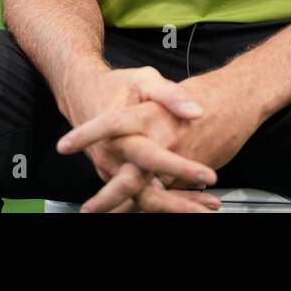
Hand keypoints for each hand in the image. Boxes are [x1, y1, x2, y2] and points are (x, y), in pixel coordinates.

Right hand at [56, 63, 219, 208]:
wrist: (83, 94)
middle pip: (143, 193)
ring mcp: (113, 173)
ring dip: (176, 206)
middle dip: (176, 205)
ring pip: (145, 200)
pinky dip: (169, 201)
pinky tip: (195, 202)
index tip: (206, 175)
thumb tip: (196, 111)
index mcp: (119, 135)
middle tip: (205, 210)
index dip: (178, 167)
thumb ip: (170, 95)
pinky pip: (143, 196)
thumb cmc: (116, 86)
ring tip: (208, 208)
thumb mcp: (144, 80)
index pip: (149, 157)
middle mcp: (113, 160)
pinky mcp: (117, 178)